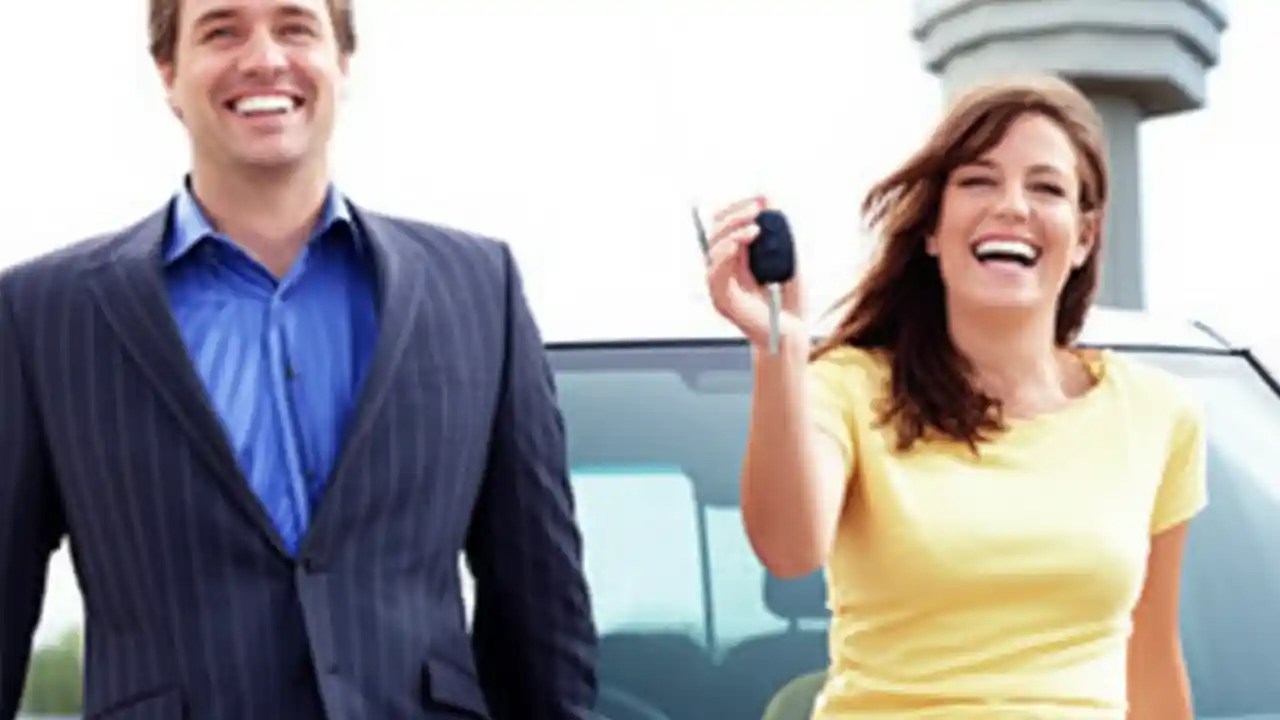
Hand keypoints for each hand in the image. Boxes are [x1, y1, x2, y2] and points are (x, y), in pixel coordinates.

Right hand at [704, 196, 804, 348]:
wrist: (793, 331)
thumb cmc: (790, 297)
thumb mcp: (788, 255)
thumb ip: (778, 228)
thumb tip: (769, 195)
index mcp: (737, 256)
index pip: (726, 223)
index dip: (738, 207)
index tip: (759, 198)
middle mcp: (725, 268)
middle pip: (717, 231)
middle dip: (735, 215)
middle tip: (757, 209)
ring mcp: (721, 284)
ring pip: (714, 248)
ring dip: (732, 232)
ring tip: (755, 228)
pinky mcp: (722, 299)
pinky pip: (715, 272)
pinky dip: (725, 254)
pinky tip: (740, 243)